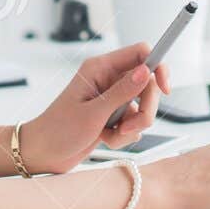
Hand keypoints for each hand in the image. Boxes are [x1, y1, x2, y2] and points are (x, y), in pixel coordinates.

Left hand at [18, 43, 171, 173]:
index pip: (140, 53)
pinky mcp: (114, 115)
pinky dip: (125, 135)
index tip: (166, 88)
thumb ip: (122, 92)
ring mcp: (112, 98)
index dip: (158, 66)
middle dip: (145, 108)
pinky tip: (106, 139)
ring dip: (134, 126)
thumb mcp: (92, 113)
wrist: (43, 154)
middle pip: (148, 84)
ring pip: (143, 106)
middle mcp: (108, 79)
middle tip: (130, 127)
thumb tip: (146, 71)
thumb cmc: (58, 131)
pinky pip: (135, 122)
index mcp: (100, 68)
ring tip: (113, 135)